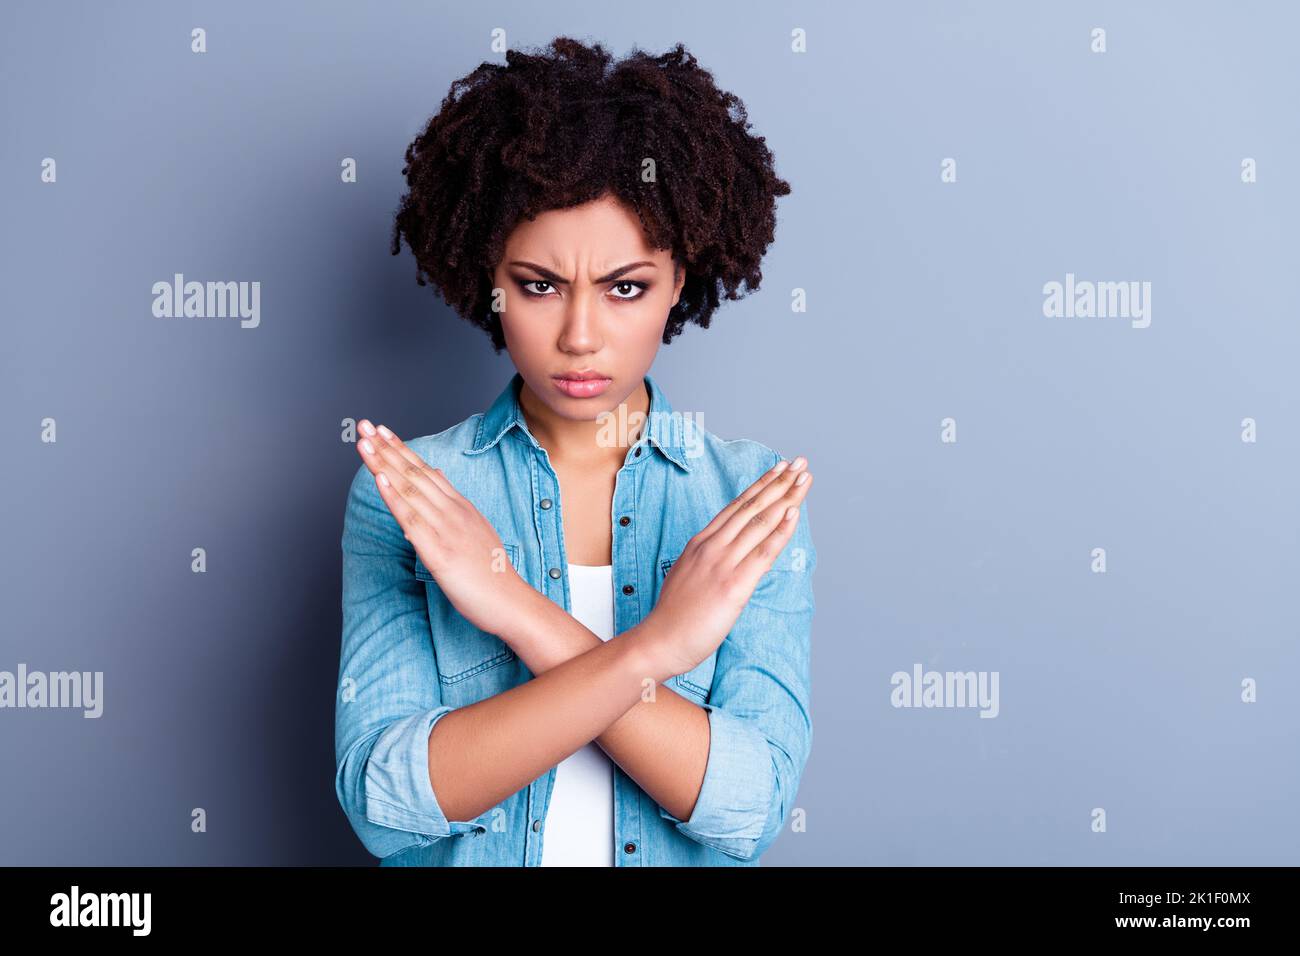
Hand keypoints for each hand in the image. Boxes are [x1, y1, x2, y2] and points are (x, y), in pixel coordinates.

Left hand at [355, 419, 530, 637]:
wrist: (510, 601)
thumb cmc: (491, 573)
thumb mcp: (476, 530)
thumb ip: (455, 507)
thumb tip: (438, 481)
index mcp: (460, 507)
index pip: (425, 470)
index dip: (401, 449)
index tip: (381, 431)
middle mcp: (452, 512)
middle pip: (414, 473)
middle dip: (386, 448)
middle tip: (364, 425)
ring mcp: (446, 530)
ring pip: (410, 490)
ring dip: (384, 464)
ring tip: (364, 444)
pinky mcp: (439, 553)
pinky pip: (412, 520)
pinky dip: (394, 498)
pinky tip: (379, 481)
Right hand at [641, 456, 813, 676]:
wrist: (660, 640)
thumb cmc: (674, 616)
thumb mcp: (689, 576)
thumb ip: (708, 561)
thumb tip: (728, 558)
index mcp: (701, 543)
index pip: (736, 507)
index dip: (760, 486)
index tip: (778, 469)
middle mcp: (712, 546)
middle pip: (751, 507)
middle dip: (779, 483)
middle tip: (799, 462)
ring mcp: (722, 563)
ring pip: (760, 522)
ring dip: (786, 497)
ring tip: (804, 478)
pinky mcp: (733, 584)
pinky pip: (763, 552)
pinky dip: (781, 530)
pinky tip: (795, 512)